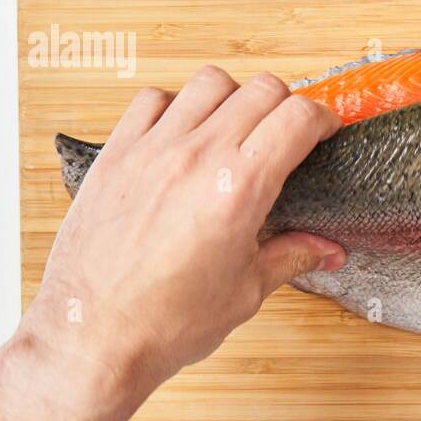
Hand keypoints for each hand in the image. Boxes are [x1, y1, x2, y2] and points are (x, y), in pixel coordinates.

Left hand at [20, 66, 343, 420]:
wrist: (93, 338)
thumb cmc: (166, 323)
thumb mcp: (246, 291)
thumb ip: (292, 257)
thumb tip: (328, 250)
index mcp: (239, 189)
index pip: (296, 118)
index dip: (322, 119)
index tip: (324, 132)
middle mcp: (197, 158)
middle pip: (261, 90)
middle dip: (286, 106)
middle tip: (287, 134)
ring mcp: (152, 150)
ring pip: (208, 82)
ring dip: (233, 98)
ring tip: (235, 129)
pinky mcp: (116, 156)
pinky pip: (152, 101)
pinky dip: (176, 106)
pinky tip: (182, 136)